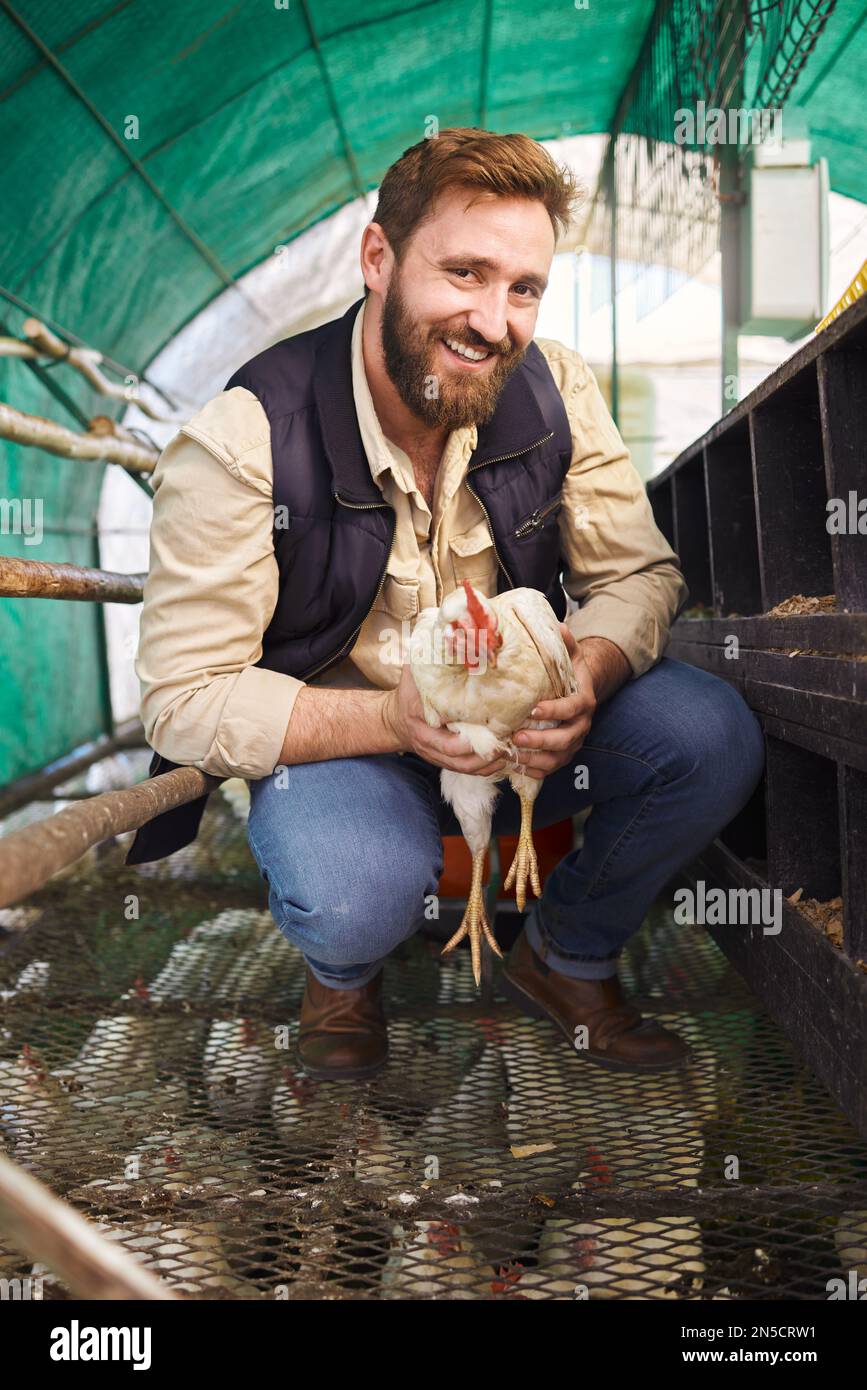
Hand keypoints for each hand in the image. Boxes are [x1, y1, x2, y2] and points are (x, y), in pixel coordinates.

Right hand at [383, 662, 508, 775]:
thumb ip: (428, 658)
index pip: (445, 736)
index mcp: (420, 721)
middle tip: (507, 738)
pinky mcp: (445, 762)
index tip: (491, 725)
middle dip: (484, 751)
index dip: (468, 737)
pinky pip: (467, 771)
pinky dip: (486, 768)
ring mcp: (436, 756)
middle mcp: (428, 743)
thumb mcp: (413, 673)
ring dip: (489, 762)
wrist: (394, 720)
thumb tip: (449, 633)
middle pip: (458, 757)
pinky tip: (503, 756)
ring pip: (466, 768)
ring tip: (510, 748)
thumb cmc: (408, 692)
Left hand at [511, 625, 595, 780]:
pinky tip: (513, 766)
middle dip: (542, 741)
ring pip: (558, 759)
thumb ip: (565, 642)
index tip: (533, 709)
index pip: (573, 708)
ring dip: (535, 759)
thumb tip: (558, 625)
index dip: (555, 710)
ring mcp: (572, 743)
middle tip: (517, 737)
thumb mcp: (570, 655)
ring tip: (511, 755)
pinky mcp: (562, 755)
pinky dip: (533, 770)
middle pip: (566, 739)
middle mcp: (581, 725)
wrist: (579, 691)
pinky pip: (550, 769)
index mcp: (584, 701)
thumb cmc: (569, 673)